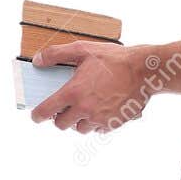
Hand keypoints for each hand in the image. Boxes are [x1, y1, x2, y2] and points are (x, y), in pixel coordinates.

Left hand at [30, 40, 156, 132]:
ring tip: (84, 109)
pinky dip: (96, 123)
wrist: (144, 71)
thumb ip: (57, 54)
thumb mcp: (83, 49)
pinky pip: (99, 130)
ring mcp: (100, 119)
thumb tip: (38, 60)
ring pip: (81, 129)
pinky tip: (100, 110)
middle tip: (64, 109)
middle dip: (59, 118)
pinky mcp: (114, 124)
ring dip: (79, 121)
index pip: (46, 111)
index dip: (37, 115)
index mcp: (73, 93)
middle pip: (62, 125)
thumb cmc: (114, 58)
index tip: (36, 116)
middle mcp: (84, 109)